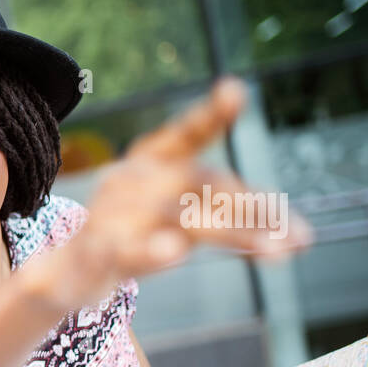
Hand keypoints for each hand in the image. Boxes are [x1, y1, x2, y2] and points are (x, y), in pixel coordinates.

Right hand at [59, 77, 312, 308]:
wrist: (68, 275)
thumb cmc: (132, 235)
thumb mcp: (178, 216)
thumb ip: (229, 216)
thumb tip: (299, 236)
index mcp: (149, 162)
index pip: (185, 135)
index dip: (209, 115)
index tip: (235, 91)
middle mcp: (130, 181)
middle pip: (200, 183)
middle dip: (253, 208)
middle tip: (296, 237)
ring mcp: (111, 217)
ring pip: (179, 218)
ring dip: (231, 233)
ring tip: (274, 250)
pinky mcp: (94, 256)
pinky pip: (124, 251)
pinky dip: (149, 251)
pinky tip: (172, 252)